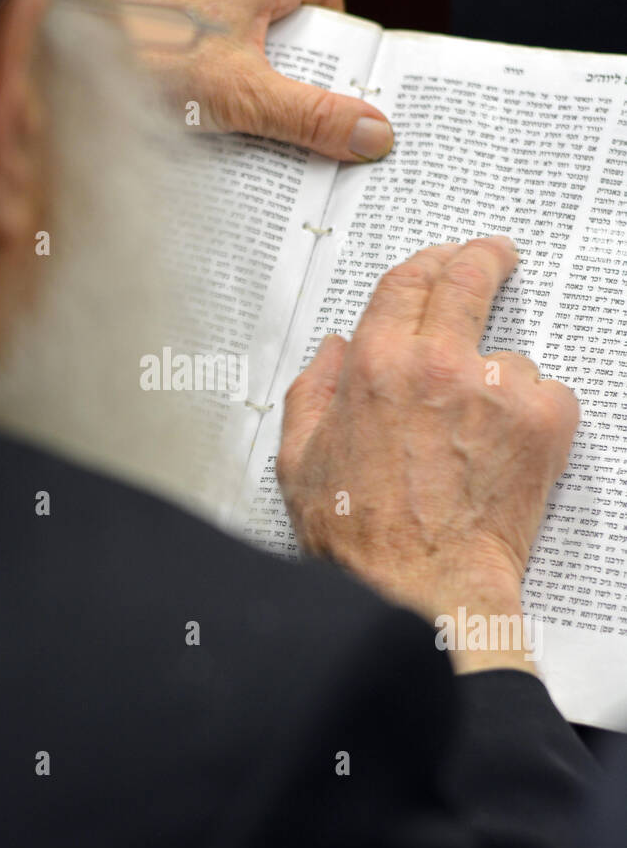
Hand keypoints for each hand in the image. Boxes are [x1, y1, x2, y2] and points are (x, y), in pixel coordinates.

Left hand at [117, 0, 392, 161]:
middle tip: (275, 99)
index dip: (330, 21)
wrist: (57, 45)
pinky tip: (165, 89)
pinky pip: (170, 19)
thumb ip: (312, 117)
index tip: (328, 64)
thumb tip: (372, 133)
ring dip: (225, 50)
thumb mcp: (245, 98)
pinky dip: (178, 50)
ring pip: (215, 10)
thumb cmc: (148, 58)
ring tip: (218, 103)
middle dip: (276, 49)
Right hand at [276, 236, 578, 673]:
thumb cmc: (363, 539)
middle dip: (484, 258)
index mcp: (376, 365)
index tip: (446, 258)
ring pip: (508, 356)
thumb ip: (313, 392)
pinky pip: (547, 394)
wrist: (425, 590)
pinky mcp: (544, 421)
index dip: (428, 260)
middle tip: (495, 258)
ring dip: (497, 381)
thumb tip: (334, 352)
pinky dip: (532, 416)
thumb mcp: (300, 461)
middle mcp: (437, 364)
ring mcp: (497, 390)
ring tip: (475, 440)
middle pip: (468, 276)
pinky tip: (503, 455)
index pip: (408, 280)